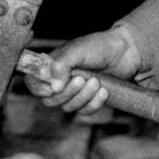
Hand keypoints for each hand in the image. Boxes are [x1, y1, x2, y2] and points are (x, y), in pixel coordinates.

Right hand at [24, 27, 141, 118]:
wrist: (126, 52)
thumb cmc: (99, 47)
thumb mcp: (76, 50)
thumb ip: (59, 65)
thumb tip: (53, 87)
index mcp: (51, 67)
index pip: (33, 83)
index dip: (39, 89)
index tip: (53, 87)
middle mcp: (60, 81)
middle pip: (50, 100)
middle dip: (67, 92)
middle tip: (82, 78)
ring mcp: (74, 93)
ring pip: (68, 107)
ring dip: (83, 96)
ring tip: (96, 80)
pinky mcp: (89, 102)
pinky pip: (85, 112)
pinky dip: (95, 103)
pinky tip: (104, 91)